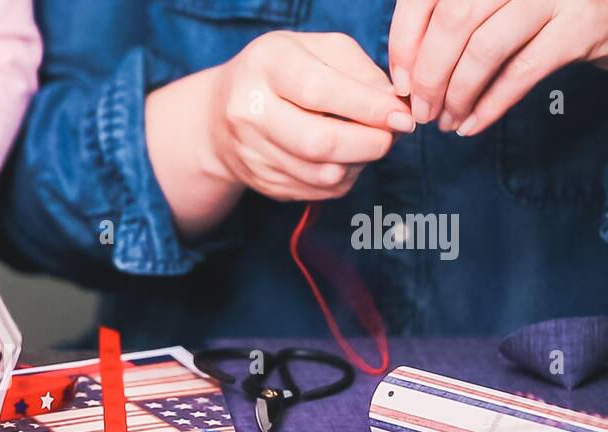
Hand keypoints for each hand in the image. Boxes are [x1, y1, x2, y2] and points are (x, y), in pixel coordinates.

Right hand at [203, 31, 411, 202]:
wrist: (220, 114)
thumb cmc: (282, 72)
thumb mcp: (317, 49)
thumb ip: (357, 69)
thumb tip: (392, 105)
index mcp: (264, 66)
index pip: (318, 91)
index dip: (367, 107)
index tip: (401, 116)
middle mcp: (249, 112)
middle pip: (318, 142)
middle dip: (370, 142)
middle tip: (393, 135)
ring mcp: (251, 154)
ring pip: (322, 174)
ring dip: (360, 162)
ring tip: (368, 142)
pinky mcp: (263, 184)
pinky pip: (318, 192)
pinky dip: (344, 177)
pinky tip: (345, 158)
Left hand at [390, 0, 607, 135]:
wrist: (607, 10)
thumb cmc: (534, 12)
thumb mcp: (489, 5)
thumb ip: (447, 22)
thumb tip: (402, 76)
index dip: (404, 42)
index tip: (400, 83)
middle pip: (453, 23)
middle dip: (428, 75)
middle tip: (420, 111)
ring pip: (484, 49)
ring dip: (457, 95)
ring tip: (445, 121)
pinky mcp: (581, 26)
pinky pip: (521, 72)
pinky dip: (489, 105)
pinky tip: (471, 125)